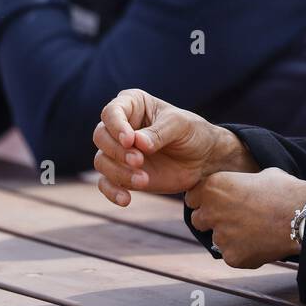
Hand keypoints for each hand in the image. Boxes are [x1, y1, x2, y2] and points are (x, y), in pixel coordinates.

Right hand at [93, 88, 257, 202]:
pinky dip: (111, 192)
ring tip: (143, 180)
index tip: (130, 141)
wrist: (203, 158)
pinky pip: (105, 183)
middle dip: (117, 151)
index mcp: (132, 105)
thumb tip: (137, 142)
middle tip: (139, 161)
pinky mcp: (121, 174)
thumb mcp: (180, 126)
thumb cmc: (192, 132)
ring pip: (101, 161)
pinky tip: (125, 200)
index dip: (116, 126)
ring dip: (118, 172)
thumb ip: (159, 132)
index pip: (111, 112)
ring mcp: (119, 151)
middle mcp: (120, 127)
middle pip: (101, 137)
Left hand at [185, 168, 305, 268]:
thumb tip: (241, 186)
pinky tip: (260, 243)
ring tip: (253, 231)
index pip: (192, 197)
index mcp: (214, 186)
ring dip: (228, 236)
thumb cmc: (284, 190)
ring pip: (216, 239)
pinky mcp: (232, 257)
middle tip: (234, 218)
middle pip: (198, 219)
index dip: (207, 199)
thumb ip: (240, 182)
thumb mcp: (259, 175)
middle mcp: (211, 211)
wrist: (302, 216)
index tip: (219, 202)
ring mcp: (220, 236)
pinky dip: (242, 252)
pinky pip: (231, 255)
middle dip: (212, 219)